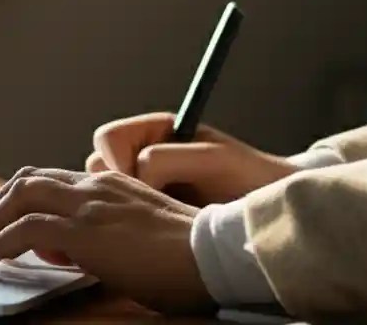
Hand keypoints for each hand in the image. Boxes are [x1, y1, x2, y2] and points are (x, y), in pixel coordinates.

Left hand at [0, 167, 212, 313]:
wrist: (217, 254)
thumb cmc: (189, 258)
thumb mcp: (138, 237)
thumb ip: (100, 235)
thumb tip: (64, 252)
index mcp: (109, 184)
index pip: (47, 180)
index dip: (15, 201)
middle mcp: (94, 186)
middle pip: (24, 182)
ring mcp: (88, 205)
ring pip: (16, 199)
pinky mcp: (84, 231)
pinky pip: (21, 232)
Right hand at [87, 112, 298, 204]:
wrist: (269, 214)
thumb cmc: (249, 177)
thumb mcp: (212, 158)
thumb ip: (169, 157)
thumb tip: (139, 172)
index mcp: (155, 133)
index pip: (108, 137)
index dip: (115, 159)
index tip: (137, 182)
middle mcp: (143, 156)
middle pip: (97, 164)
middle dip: (113, 184)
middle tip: (147, 203)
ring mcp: (144, 187)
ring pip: (104, 192)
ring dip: (120, 205)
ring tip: (156, 218)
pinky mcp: (148, 214)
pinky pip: (118, 216)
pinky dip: (126, 223)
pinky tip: (154, 232)